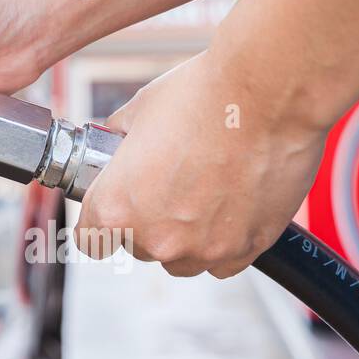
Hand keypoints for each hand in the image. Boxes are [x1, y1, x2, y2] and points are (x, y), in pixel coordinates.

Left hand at [74, 51, 327, 277]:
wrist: (267, 96)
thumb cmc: (200, 97)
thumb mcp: (136, 112)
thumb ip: (116, 141)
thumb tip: (112, 145)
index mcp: (116, 209)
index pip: (91, 239)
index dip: (98, 221)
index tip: (111, 207)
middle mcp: (156, 239)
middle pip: (136, 246)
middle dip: (144, 220)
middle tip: (165, 183)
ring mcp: (203, 250)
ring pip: (179, 259)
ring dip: (182, 237)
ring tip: (199, 192)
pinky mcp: (246, 250)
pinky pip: (221, 262)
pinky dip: (221, 241)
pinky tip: (227, 206)